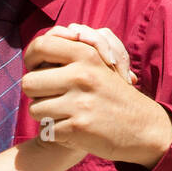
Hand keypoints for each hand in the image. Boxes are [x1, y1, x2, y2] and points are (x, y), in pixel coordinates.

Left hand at [22, 26, 171, 166]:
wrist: (143, 128)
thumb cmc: (115, 94)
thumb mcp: (101, 64)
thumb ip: (76, 48)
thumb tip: (50, 37)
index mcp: (86, 54)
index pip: (40, 46)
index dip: (30, 59)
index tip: (35, 68)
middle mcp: (82, 75)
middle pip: (29, 82)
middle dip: (35, 93)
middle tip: (50, 98)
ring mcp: (79, 103)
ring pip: (35, 109)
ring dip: (45, 115)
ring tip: (63, 114)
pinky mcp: (78, 128)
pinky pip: (47, 130)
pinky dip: (56, 132)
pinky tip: (71, 130)